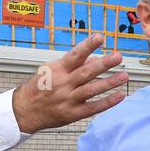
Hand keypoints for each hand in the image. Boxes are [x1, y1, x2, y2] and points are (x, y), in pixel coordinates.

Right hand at [12, 33, 127, 132]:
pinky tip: (120, 95)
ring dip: (109, 83)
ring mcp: (68, 99)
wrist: (25, 110)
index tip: (100, 37)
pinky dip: (107, 102)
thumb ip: (73, 65)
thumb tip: (94, 58)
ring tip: (124, 75)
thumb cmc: (41, 87)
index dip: (88, 45)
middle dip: (103, 64)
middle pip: (86, 72)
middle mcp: (64, 83)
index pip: (75, 55)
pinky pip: (93, 107)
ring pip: (92, 89)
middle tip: (118, 56)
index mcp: (58, 69)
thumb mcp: (52, 70)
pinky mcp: (73, 113)